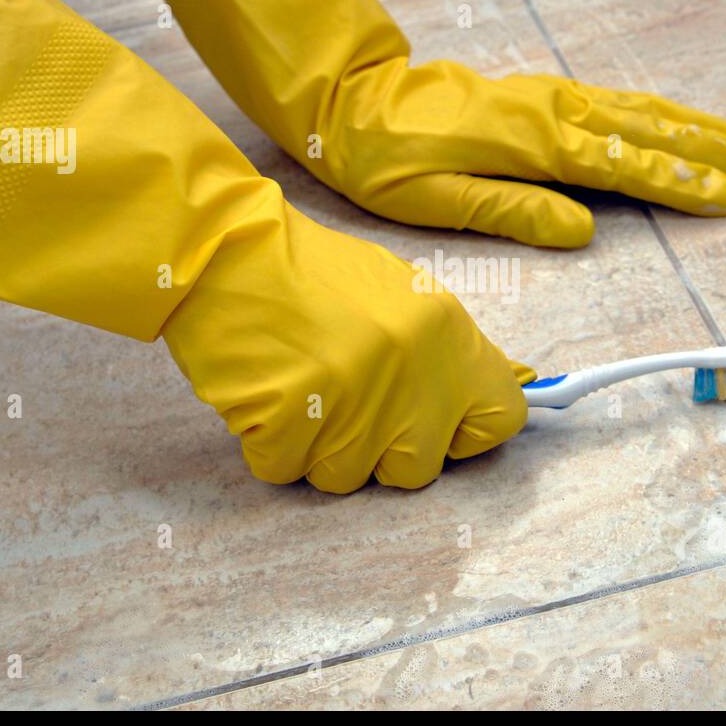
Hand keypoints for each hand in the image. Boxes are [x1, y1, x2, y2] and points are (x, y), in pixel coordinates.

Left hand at [114, 0, 725, 248]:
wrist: (348, 100)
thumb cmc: (384, 159)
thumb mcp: (436, 200)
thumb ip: (514, 211)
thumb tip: (583, 230)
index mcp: (529, 144)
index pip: (621, 167)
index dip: (680, 185)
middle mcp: (549, 112)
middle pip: (646, 132)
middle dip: (709, 153)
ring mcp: (547, 97)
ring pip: (638, 111)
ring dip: (695, 130)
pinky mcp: (538, 95)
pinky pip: (613, 102)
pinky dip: (657, 115)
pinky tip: (678, 126)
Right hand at [162, 203, 531, 492]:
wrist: (224, 247)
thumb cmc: (308, 271)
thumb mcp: (400, 293)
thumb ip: (445, 351)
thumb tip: (492, 393)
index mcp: (446, 335)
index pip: (500, 418)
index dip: (464, 431)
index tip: (436, 426)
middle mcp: (411, 375)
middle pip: (418, 469)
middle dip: (380, 452)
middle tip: (345, 406)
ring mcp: (352, 404)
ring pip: (346, 478)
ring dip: (317, 448)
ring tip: (297, 388)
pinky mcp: (291, 424)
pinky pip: (284, 470)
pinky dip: (269, 443)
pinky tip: (263, 393)